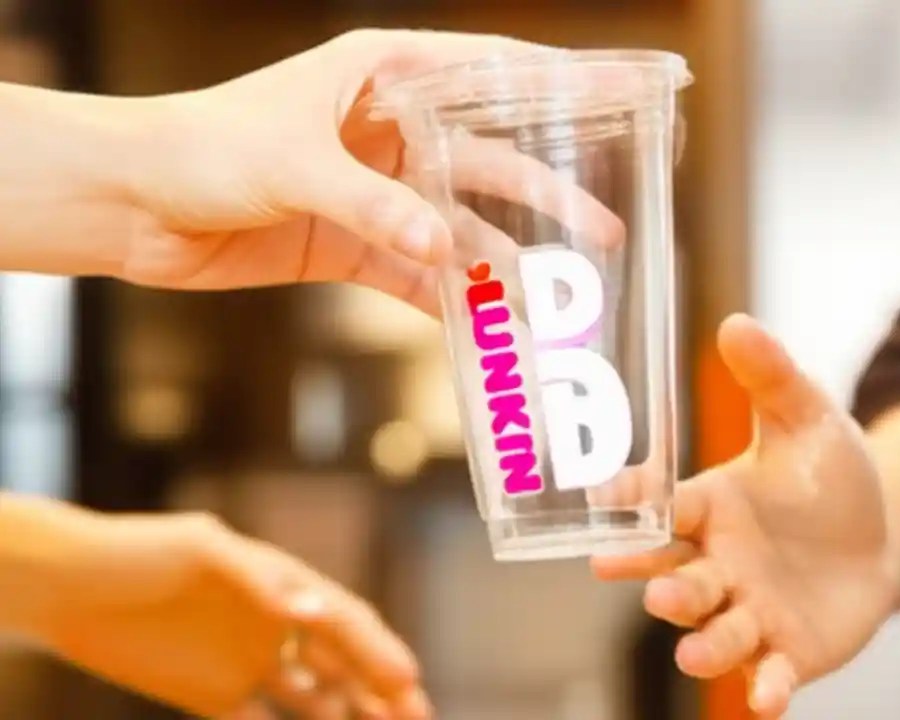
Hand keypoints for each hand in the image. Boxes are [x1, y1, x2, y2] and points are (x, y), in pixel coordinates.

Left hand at [31, 507, 426, 718]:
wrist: (68, 583)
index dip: (378, 649)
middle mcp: (278, 624)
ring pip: (318, 696)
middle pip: (344, 662)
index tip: (406, 680)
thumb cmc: (137, 550)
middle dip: (384, 690)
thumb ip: (253, 574)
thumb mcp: (197, 547)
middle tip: (418, 719)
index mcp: (283, 584)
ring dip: (353, 716)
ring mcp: (250, 661)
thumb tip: (303, 604)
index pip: (343, 620)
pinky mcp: (216, 695)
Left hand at [110, 28, 561, 315]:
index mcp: (381, 74)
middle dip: (545, 199)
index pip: (487, 70)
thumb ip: (374, 205)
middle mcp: (387, 129)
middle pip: (487, 162)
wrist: (130, 205)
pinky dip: (449, 304)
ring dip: (503, 267)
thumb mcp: (292, 164)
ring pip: (458, 228)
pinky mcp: (351, 242)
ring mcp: (373, 190)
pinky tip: (489, 331)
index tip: (616, 98)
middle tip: (603, 234)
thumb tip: (447, 253)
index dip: (554, 84)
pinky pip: (415, 276)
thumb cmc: (199, 148)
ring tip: (555, 305)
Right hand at [592, 314, 899, 717]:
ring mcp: (750, 612)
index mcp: (711, 508)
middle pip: (681, 578)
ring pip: (716, 633)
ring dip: (702, 645)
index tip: (603, 499)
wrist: (881, 534)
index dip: (632, 505)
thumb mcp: (806, 418)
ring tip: (694, 654)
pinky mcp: (787, 651)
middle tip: (655, 588)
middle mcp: (718, 565)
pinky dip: (763, 690)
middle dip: (665, 585)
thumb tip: (734, 322)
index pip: (662, 507)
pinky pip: (768, 674)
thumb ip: (771, 376)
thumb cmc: (827, 476)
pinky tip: (766, 700)